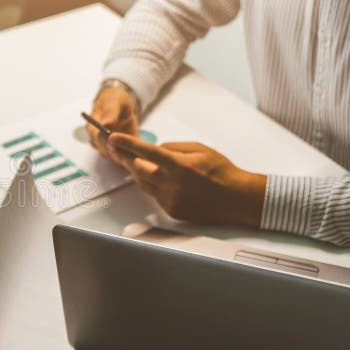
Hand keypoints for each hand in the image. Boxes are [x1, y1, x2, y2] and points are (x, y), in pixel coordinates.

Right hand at [88, 85, 138, 162]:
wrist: (122, 105)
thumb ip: (110, 112)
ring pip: (115, 157)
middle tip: (128, 154)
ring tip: (136, 159)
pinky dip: (132, 159)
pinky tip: (141, 158)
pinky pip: (125, 158)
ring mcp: (108, 148)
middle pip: (105, 150)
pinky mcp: (120, 151)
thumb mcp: (114, 101)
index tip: (113, 141)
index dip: (104, 140)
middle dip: (116, 153)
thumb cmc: (115, 100)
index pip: (96, 137)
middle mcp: (97, 141)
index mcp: (92, 127)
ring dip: (124, 159)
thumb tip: (104, 123)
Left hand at [108, 134, 267, 226]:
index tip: (113, 139)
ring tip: (143, 164)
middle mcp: (171, 183)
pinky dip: (154, 186)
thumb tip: (154, 150)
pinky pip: (154, 195)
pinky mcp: (171, 210)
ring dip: (140, 173)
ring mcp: (170, 199)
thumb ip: (173, 147)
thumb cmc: (221, 171)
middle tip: (122, 151)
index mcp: (178, 165)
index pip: (145, 151)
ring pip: (143, 183)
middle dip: (128, 159)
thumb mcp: (199, 149)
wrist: (236, 197)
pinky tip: (163, 181)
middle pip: (137, 169)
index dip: (127, 144)